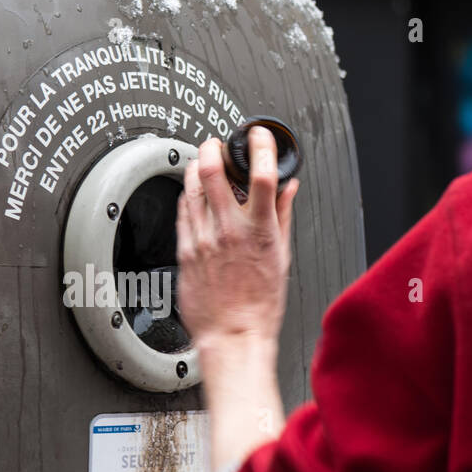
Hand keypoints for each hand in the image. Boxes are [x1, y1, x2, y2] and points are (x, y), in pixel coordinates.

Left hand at [175, 128, 299, 350]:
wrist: (232, 335)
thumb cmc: (259, 304)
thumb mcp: (282, 257)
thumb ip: (283, 216)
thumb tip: (289, 188)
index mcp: (260, 230)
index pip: (262, 173)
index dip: (261, 145)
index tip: (259, 135)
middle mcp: (229, 230)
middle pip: (212, 170)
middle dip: (212, 146)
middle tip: (216, 143)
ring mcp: (203, 239)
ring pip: (190, 186)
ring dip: (196, 167)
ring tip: (202, 165)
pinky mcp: (185, 251)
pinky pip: (182, 211)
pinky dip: (188, 196)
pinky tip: (194, 196)